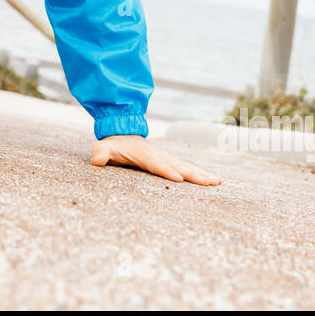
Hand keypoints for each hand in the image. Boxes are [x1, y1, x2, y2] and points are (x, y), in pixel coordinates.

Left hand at [92, 135, 220, 184]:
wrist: (122, 133)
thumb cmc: (112, 144)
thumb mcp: (102, 148)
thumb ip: (100, 154)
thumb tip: (96, 161)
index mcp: (144, 154)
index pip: (156, 164)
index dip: (166, 171)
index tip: (178, 179)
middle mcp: (159, 156)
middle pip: (178, 166)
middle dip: (194, 175)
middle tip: (209, 182)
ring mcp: (167, 158)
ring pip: (187, 167)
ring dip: (202, 175)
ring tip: (218, 182)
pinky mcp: (170, 162)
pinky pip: (187, 169)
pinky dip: (200, 174)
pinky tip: (213, 181)